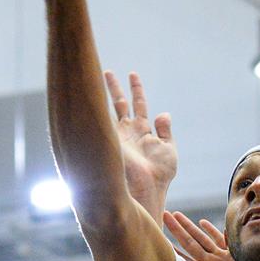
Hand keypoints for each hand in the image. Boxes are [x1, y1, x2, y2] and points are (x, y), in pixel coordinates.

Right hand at [104, 71, 176, 212]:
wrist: (147, 188)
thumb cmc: (160, 174)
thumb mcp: (168, 149)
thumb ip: (165, 131)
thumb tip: (164, 113)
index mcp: (143, 131)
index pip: (138, 104)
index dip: (136, 89)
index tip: (132, 74)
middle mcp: (128, 131)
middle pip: (120, 103)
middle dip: (114, 88)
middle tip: (106, 72)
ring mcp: (118, 134)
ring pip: (109, 109)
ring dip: (103, 94)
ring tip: (96, 77)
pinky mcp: (111, 140)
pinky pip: (104, 120)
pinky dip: (97, 109)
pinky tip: (91, 95)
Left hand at [162, 213, 245, 260]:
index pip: (184, 258)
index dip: (172, 248)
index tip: (159, 238)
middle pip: (190, 243)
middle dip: (177, 229)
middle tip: (164, 215)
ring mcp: (219, 259)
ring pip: (202, 239)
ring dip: (189, 227)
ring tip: (177, 215)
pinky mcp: (231, 255)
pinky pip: (220, 240)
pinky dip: (211, 231)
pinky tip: (202, 222)